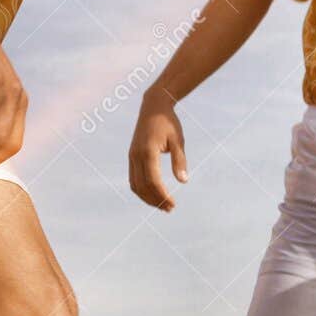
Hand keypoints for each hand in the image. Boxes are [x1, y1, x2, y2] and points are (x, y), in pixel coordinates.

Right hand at [129, 90, 187, 210]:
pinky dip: (141, 190)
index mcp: (148, 151)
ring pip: (136, 185)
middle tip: (169, 209)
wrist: (153, 107)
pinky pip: (133, 179)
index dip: (162, 195)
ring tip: (162, 205)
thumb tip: (183, 181)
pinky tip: (152, 195)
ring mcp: (132, 157)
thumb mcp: (178, 140)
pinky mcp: (131, 157)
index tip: (173, 204)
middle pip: (143, 187)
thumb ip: (179, 161)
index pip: (153, 181)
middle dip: (156, 200)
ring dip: (147, 198)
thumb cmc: (168, 122)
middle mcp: (136, 156)